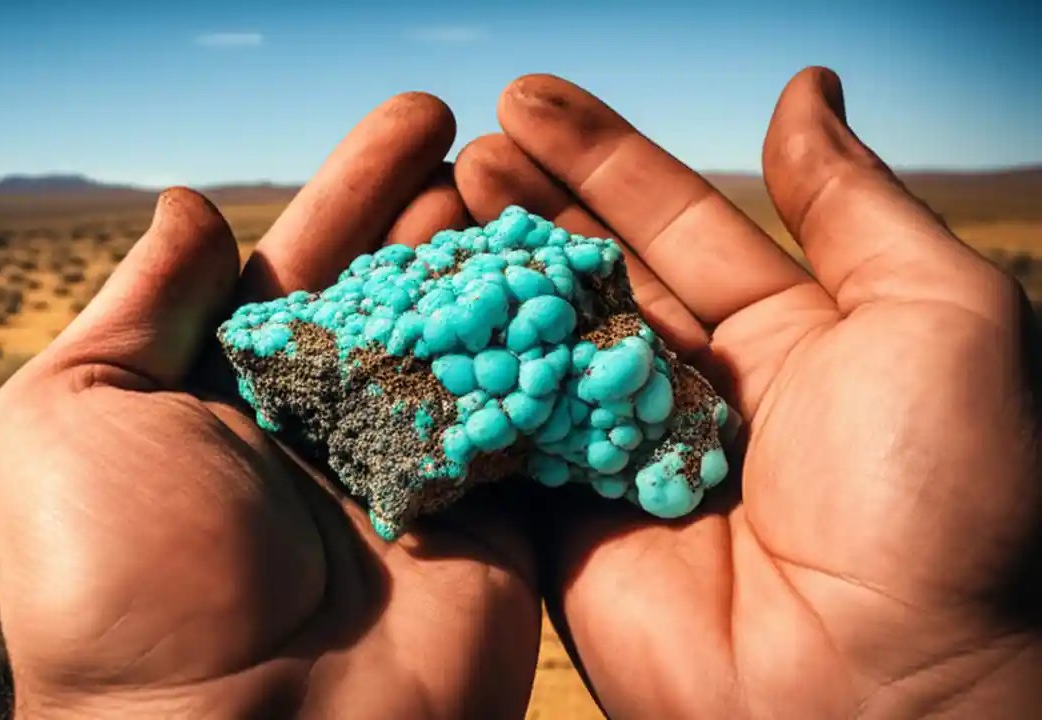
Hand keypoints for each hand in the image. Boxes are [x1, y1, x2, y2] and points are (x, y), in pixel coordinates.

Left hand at [0, 93, 539, 717]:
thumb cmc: (122, 584)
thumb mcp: (68, 421)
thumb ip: (138, 309)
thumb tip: (189, 206)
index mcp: (224, 398)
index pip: (304, 265)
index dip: (359, 188)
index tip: (420, 119)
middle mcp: (320, 431)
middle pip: (398, 294)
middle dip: (443, 215)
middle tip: (494, 138)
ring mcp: (410, 477)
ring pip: (470, 346)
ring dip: (505, 267)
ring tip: (538, 190)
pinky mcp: (489, 526)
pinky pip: (532, 425)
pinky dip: (558, 357)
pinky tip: (586, 283)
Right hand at [453, 69, 1041, 716]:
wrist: (883, 692)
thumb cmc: (937, 497)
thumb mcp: (934, 315)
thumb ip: (852, 203)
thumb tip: (804, 90)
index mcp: (791, 339)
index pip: (676, 225)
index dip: (601, 157)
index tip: (524, 99)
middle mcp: (701, 395)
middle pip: (594, 280)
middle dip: (528, 209)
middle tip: (462, 150)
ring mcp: (626, 464)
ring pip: (538, 351)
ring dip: (482, 281)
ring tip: (425, 207)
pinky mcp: (568, 531)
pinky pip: (504, 444)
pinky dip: (457, 383)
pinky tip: (411, 317)